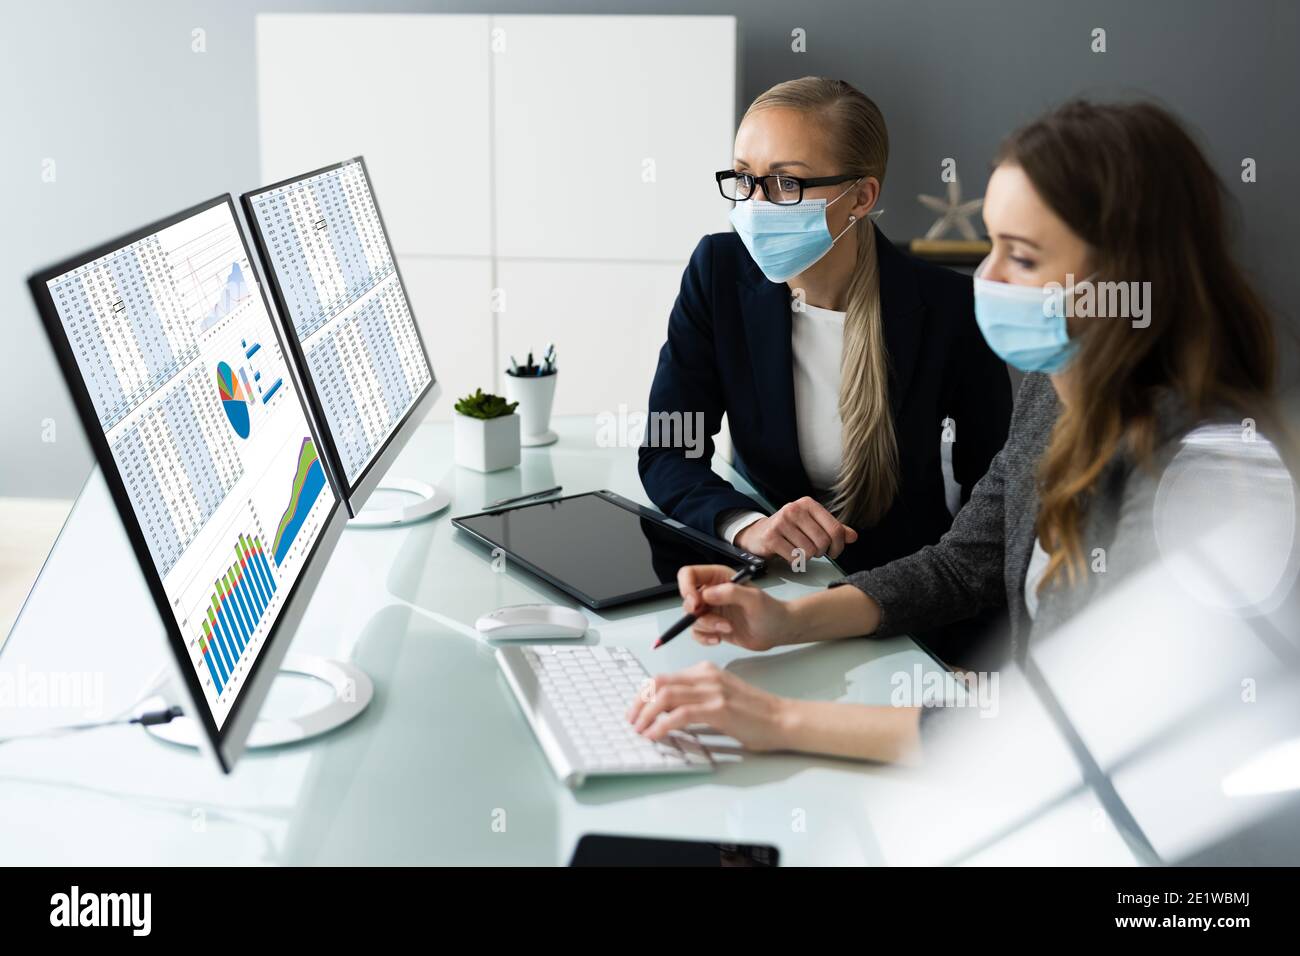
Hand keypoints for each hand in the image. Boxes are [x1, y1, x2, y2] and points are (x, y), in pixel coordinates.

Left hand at [626, 661, 791, 751]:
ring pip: (665, 696)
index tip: (635, 711)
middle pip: (659, 683)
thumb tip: (665, 713)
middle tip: (631, 721)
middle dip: (639, 703)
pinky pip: (680, 714)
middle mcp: (706, 676)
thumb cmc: (753, 714)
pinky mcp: (718, 708)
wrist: (781, 719)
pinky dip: (662, 725)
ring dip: (646, 714)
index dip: (643, 694)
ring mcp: (712, 690)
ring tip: (639, 730)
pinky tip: (655, 735)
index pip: (663, 677)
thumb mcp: (720, 697)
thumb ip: (695, 699)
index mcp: (705, 671)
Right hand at [677, 564, 794, 650]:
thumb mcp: (753, 598)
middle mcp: (711, 593)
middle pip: (687, 600)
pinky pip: (696, 633)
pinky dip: (704, 638)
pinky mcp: (713, 627)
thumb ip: (730, 592)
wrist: (778, 631)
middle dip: (698, 614)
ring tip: (727, 629)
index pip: (689, 574)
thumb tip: (706, 594)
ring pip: (692, 619)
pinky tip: (719, 639)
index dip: (685, 587)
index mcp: (718, 577)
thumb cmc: (770, 610)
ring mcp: (711, 611)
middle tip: (717, 622)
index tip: (695, 603)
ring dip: (706, 627)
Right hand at [735, 496, 857, 563]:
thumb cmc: (790, 530)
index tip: (834, 552)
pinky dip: (795, 562)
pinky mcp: (771, 537)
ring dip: (807, 557)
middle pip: (823, 541)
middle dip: (822, 552)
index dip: (839, 545)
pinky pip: (795, 557)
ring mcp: (781, 522)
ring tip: (800, 552)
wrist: (758, 534)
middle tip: (815, 552)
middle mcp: (794, 509)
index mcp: (808, 504)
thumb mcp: (812, 525)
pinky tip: (790, 556)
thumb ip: (834, 530)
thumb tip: (853, 536)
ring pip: (809, 551)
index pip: (836, 528)